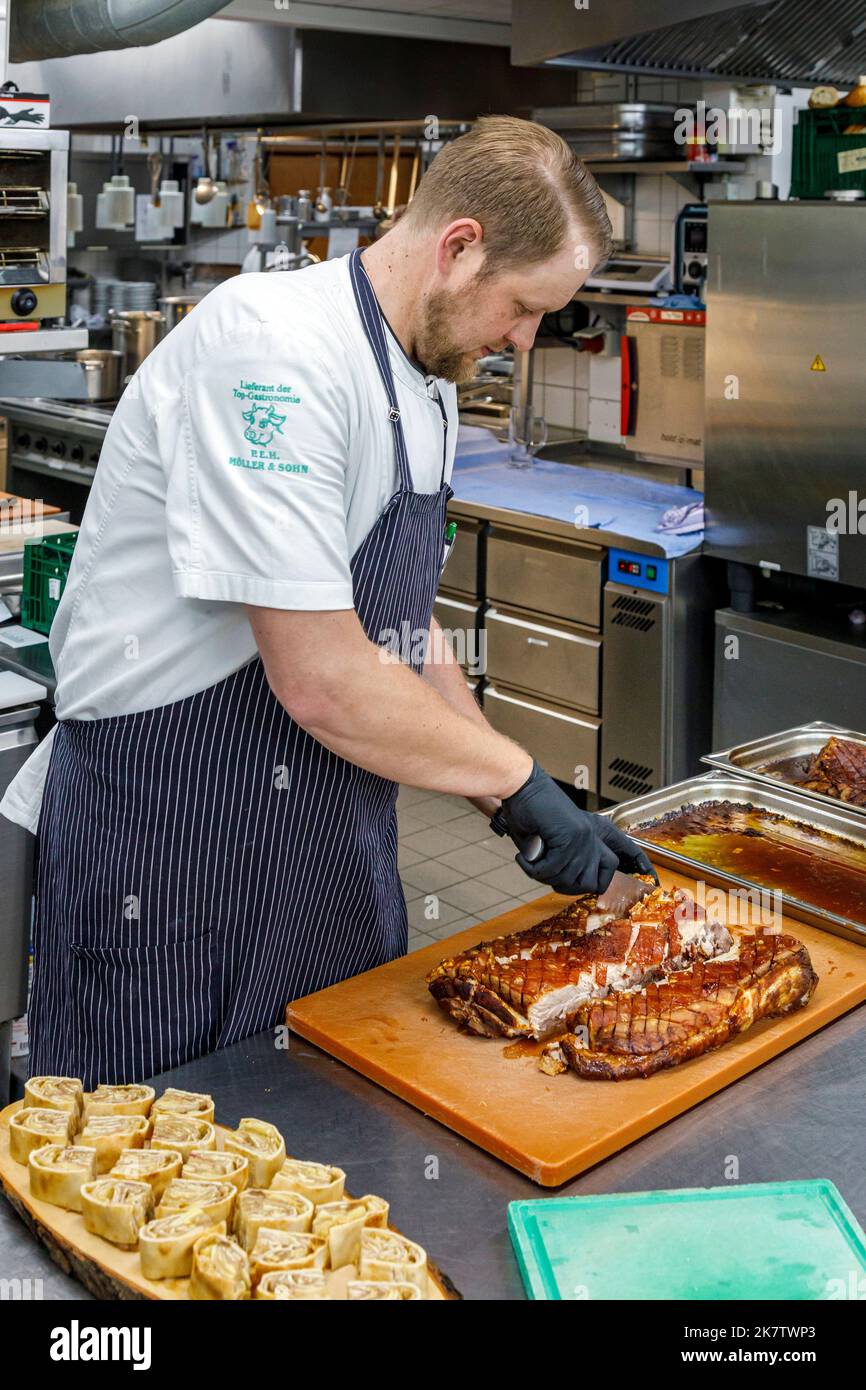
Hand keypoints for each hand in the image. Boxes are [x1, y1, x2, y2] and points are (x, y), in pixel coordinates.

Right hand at [494, 762, 654, 894]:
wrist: (523, 788)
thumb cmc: (532, 813)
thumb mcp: (554, 842)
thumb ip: (568, 861)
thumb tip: (569, 883)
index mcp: (594, 833)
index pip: (625, 854)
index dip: (638, 869)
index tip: (653, 881)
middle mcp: (594, 836)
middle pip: (597, 882)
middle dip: (570, 887)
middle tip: (547, 874)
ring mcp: (585, 837)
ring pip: (571, 880)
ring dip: (545, 876)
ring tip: (531, 862)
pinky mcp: (573, 837)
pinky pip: (553, 870)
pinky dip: (533, 869)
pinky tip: (524, 858)